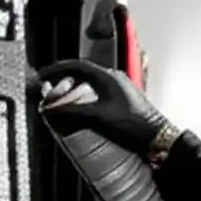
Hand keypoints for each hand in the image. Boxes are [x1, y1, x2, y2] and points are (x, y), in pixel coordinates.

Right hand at [34, 59, 174, 155]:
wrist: (156, 135)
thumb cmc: (133, 123)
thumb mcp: (101, 115)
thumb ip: (75, 109)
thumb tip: (52, 107)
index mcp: (109, 76)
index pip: (77, 65)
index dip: (58, 69)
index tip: (44, 74)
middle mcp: (113, 78)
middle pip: (82, 73)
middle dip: (62, 79)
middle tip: (47, 86)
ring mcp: (117, 87)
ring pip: (88, 83)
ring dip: (72, 88)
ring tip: (58, 97)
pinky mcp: (120, 98)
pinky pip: (96, 92)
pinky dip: (82, 96)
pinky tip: (76, 106)